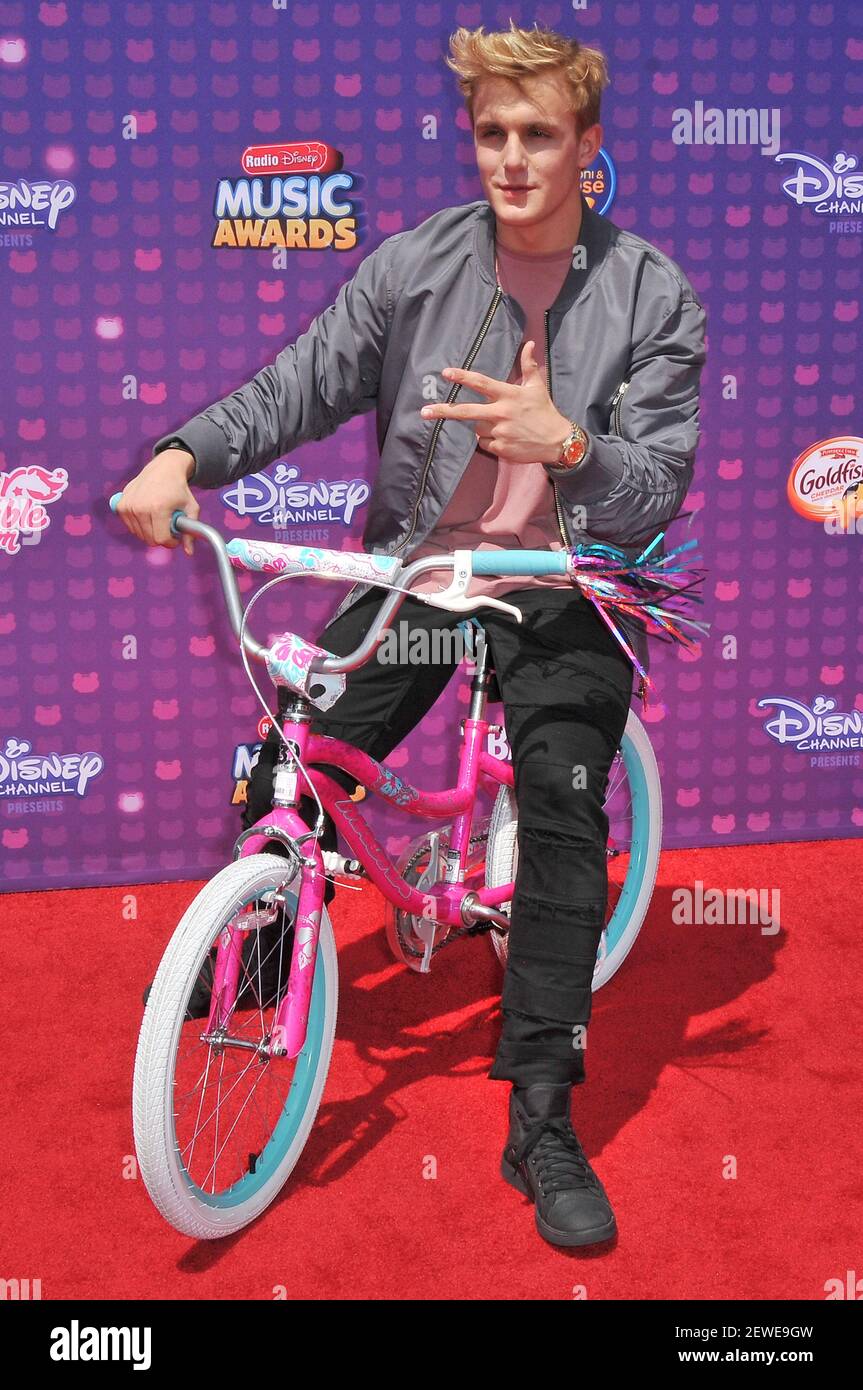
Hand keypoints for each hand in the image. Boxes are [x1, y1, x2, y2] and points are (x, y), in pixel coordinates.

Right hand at [115, 448, 199, 554]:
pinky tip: (148, 513)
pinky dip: (140, 525)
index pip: (160, 539)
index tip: (175, 537)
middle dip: (161, 536)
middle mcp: (140, 507)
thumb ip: (191, 531)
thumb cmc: (179, 489)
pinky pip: (131, 527)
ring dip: (150, 530)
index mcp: (158, 508)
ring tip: (159, 516)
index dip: (170, 542)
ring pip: (139, 534)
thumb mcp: (191, 508)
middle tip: (168, 525)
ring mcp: (128, 506)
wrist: (163, 469)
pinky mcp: (120, 505)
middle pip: (149, 539)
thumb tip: (188, 552)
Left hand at [419, 340, 571, 464]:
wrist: (557, 441)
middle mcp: (501, 413)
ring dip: (484, 427)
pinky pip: (484, 444)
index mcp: (508, 395)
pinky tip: (506, 439)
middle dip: (444, 411)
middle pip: (466, 411)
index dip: (463, 377)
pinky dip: (490, 441)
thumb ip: (528, 366)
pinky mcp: (500, 448)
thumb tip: (529, 343)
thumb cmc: (545, 412)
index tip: (446, 373)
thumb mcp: (537, 387)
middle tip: (425, 411)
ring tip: (504, 427)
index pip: (482, 383)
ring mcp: (499, 432)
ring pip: (477, 429)